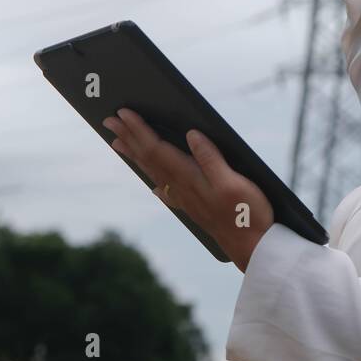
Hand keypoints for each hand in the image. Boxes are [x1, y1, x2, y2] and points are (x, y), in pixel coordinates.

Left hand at [101, 108, 275, 272]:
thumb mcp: (233, 182)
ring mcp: (186, 199)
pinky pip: (165, 188)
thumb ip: (211, 158)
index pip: (156, 148)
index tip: (123, 112)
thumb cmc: (246, 214)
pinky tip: (152, 183)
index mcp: (189, 177)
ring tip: (118, 143)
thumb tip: (191, 134)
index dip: (139, 129)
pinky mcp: (194, 207)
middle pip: (148, 158)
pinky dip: (153, 179)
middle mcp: (182, 187)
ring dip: (135, 154)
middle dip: (129, 137)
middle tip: (109, 120)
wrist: (252, 247)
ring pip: (153, 171)